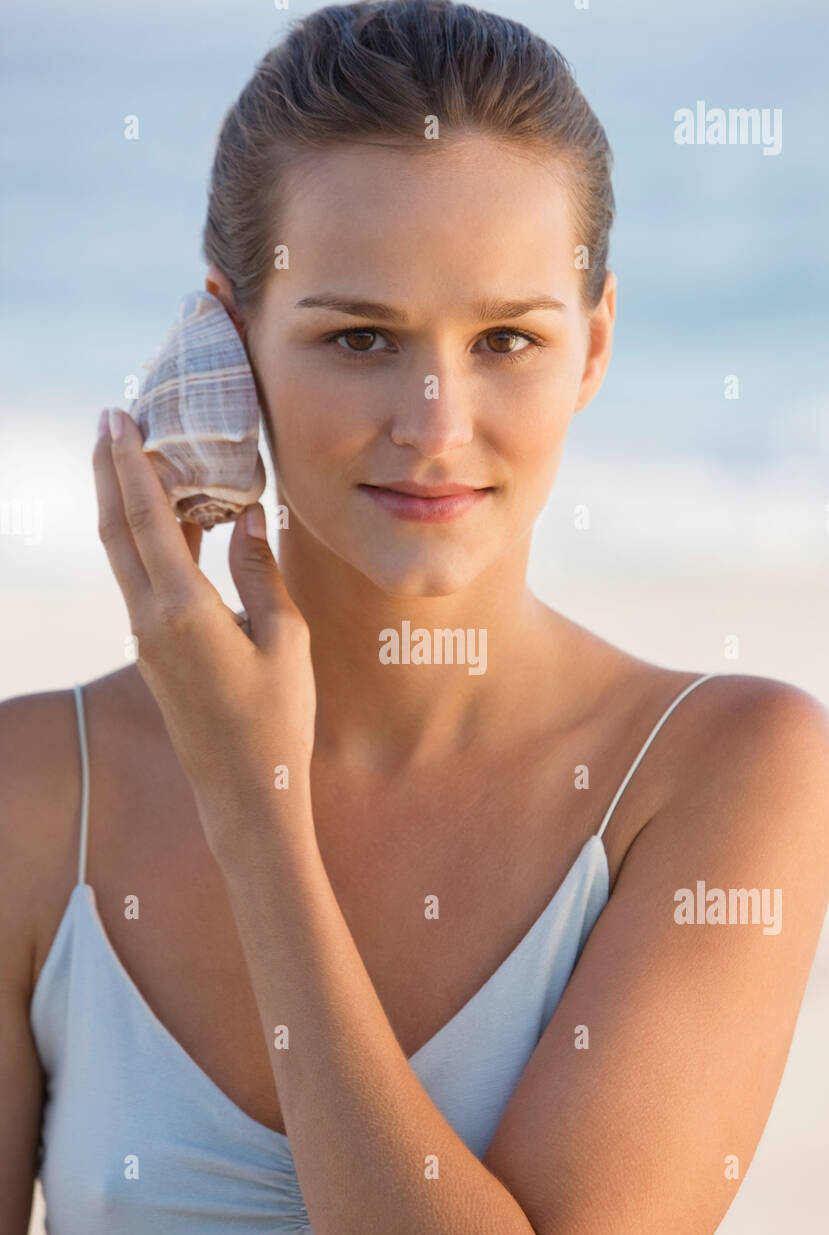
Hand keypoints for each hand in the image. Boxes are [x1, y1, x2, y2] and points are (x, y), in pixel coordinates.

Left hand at [93, 407, 316, 851]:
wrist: (246, 791)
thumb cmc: (277, 720)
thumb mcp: (285, 639)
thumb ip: (260, 572)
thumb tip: (246, 515)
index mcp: (182, 611)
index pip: (147, 519)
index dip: (131, 464)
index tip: (119, 418)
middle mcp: (151, 620)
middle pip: (117, 530)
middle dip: (110, 473)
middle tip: (112, 423)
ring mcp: (148, 638)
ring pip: (123, 555)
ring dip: (125, 505)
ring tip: (136, 461)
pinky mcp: (156, 652)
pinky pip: (142, 580)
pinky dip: (147, 541)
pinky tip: (171, 524)